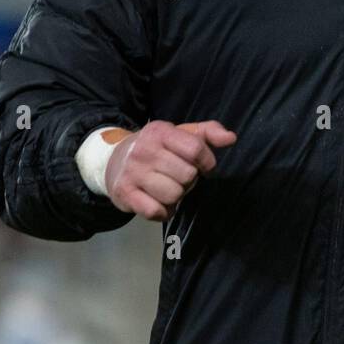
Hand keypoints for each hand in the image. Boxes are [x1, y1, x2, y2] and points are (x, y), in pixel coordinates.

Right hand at [105, 119, 236, 220]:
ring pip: (174, 195)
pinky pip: (156, 211)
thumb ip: (208, 132)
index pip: (195, 149)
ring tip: (168, 187)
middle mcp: (144, 150)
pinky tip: (158, 201)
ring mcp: (133, 173)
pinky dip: (163, 211)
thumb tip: (231, 138)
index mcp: (161, 132)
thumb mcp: (180, 134)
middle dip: (190, 179)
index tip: (204, 166)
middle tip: (179, 176)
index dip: (207, 162)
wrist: (113, 160)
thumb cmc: (157, 148)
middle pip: (187, 175)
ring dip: (177, 196)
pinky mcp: (125, 194)